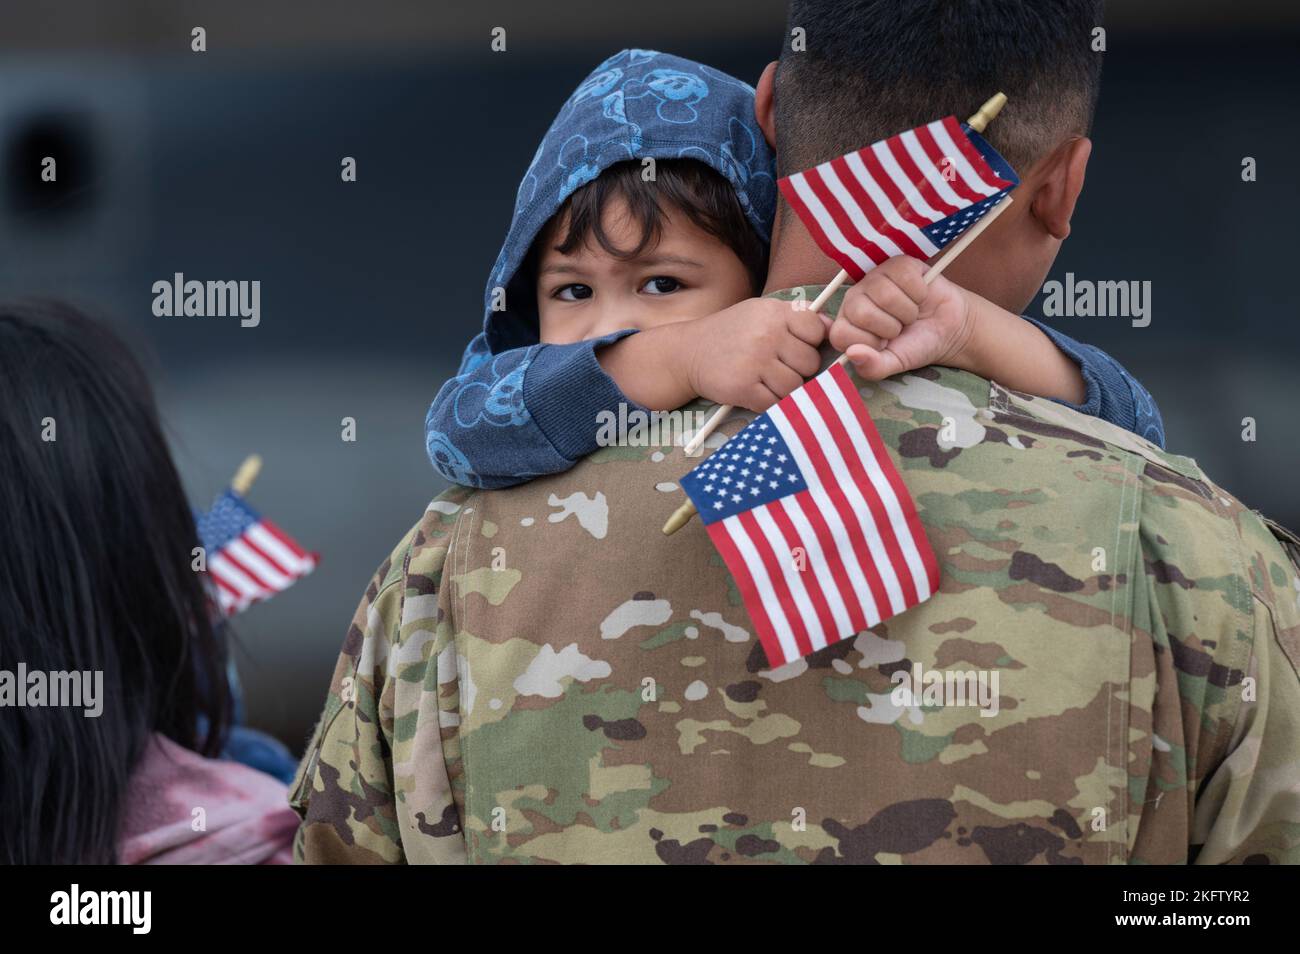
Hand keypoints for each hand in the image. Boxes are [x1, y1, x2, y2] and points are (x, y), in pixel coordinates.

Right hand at [683, 297, 828, 410]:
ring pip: (794, 386)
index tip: (793, 346)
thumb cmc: (733, 332)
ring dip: (784, 389)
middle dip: (798, 369)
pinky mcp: (743, 387)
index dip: (809, 342)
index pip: (817, 331)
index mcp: (774, 312)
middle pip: (809, 363)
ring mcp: (754, 362)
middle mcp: (766, 335)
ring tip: (765, 380)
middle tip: (777, 366)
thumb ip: (798, 317)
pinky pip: (774, 403)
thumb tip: (833, 329)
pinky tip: (755, 391)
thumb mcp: (762, 312)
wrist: (689, 351)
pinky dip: (768, 402)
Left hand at [829, 257, 975, 380]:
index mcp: (847, 324)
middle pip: (862, 313)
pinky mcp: (897, 264)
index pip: (840, 334)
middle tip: (899, 328)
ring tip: (910, 314)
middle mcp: (855, 298)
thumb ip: (872, 367)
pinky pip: (905, 277)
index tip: (883, 344)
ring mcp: (874, 278)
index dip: (868, 343)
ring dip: (907, 311)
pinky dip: (919, 292)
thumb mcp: (893, 364)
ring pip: (885, 294)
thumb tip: (852, 354)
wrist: (948, 328)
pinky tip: (919, 297)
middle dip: (890, 327)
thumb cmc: (914, 345)